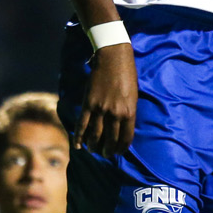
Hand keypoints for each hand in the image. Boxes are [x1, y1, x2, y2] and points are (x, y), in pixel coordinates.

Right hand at [77, 41, 137, 156]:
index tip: (118, 152)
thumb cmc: (127, 75)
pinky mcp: (88, 104)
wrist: (113, 58)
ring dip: (94, 146)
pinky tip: (78, 145)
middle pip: (110, 139)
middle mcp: (115, 113)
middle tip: (106, 154)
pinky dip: (79, 136)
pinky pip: (83, 124)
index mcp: (129, 112)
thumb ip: (128, 112)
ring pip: (95, 134)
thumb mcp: (133, 96)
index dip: (122, 148)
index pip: (126, 138)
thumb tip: (123, 128)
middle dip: (108, 150)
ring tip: (93, 150)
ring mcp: (101, 109)